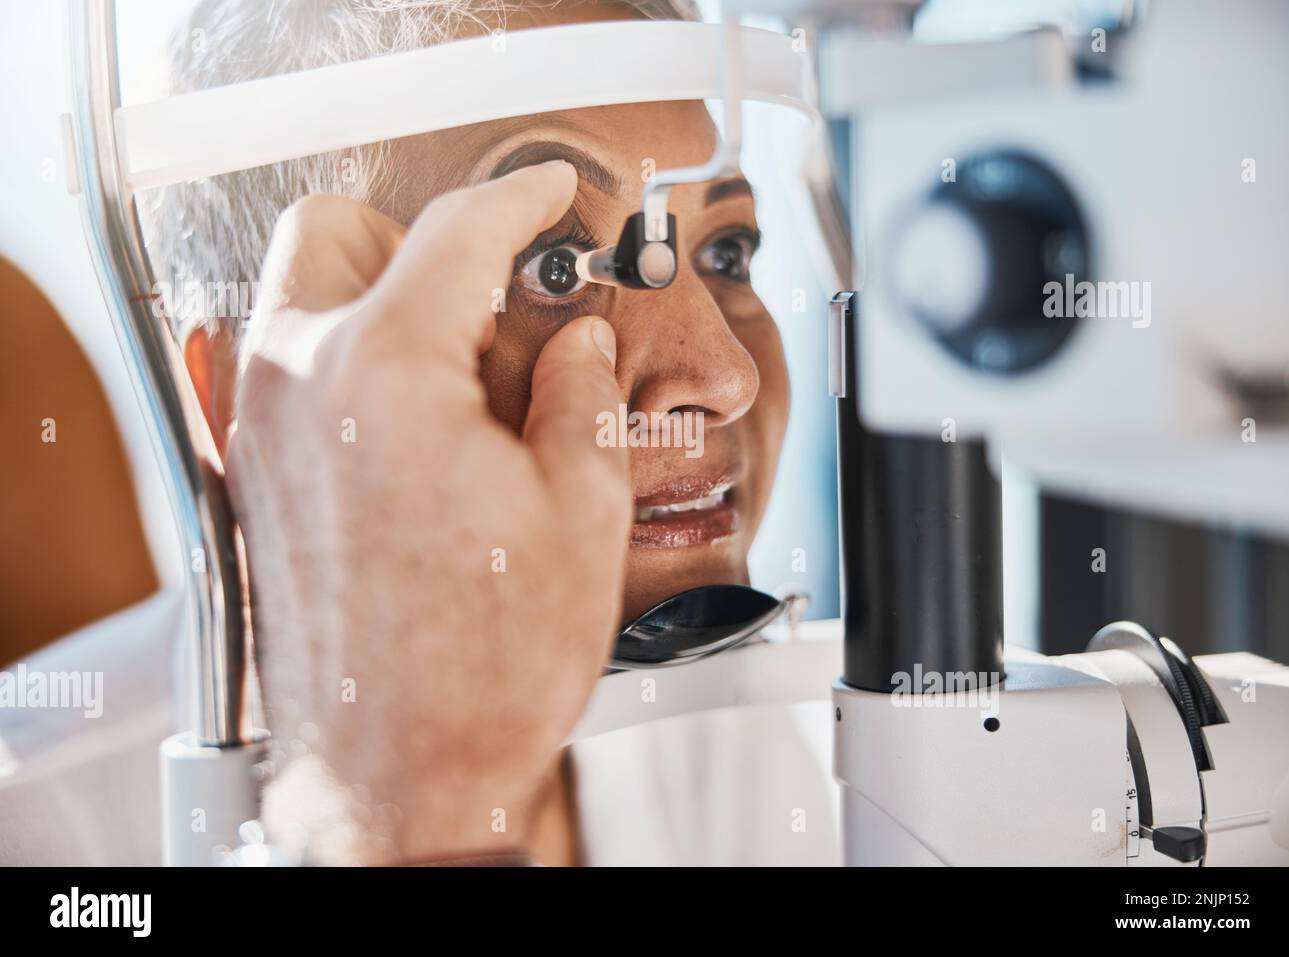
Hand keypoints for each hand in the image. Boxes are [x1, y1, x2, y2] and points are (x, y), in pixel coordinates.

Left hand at [227, 161, 630, 864]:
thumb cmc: (483, 670)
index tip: (550, 195)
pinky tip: (427, 432)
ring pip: (303, 299)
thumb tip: (579, 347)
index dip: (521, 199)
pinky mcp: (257, 482)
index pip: (458, 230)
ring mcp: (263, 434)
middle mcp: (300, 384)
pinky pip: (292, 372)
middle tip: (497, 292)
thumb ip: (579, 396)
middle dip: (419, 239)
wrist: (400, 778)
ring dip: (381, 299)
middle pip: (337, 233)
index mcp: (388, 370)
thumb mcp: (579, 514)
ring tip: (470, 373)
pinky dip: (353, 364)